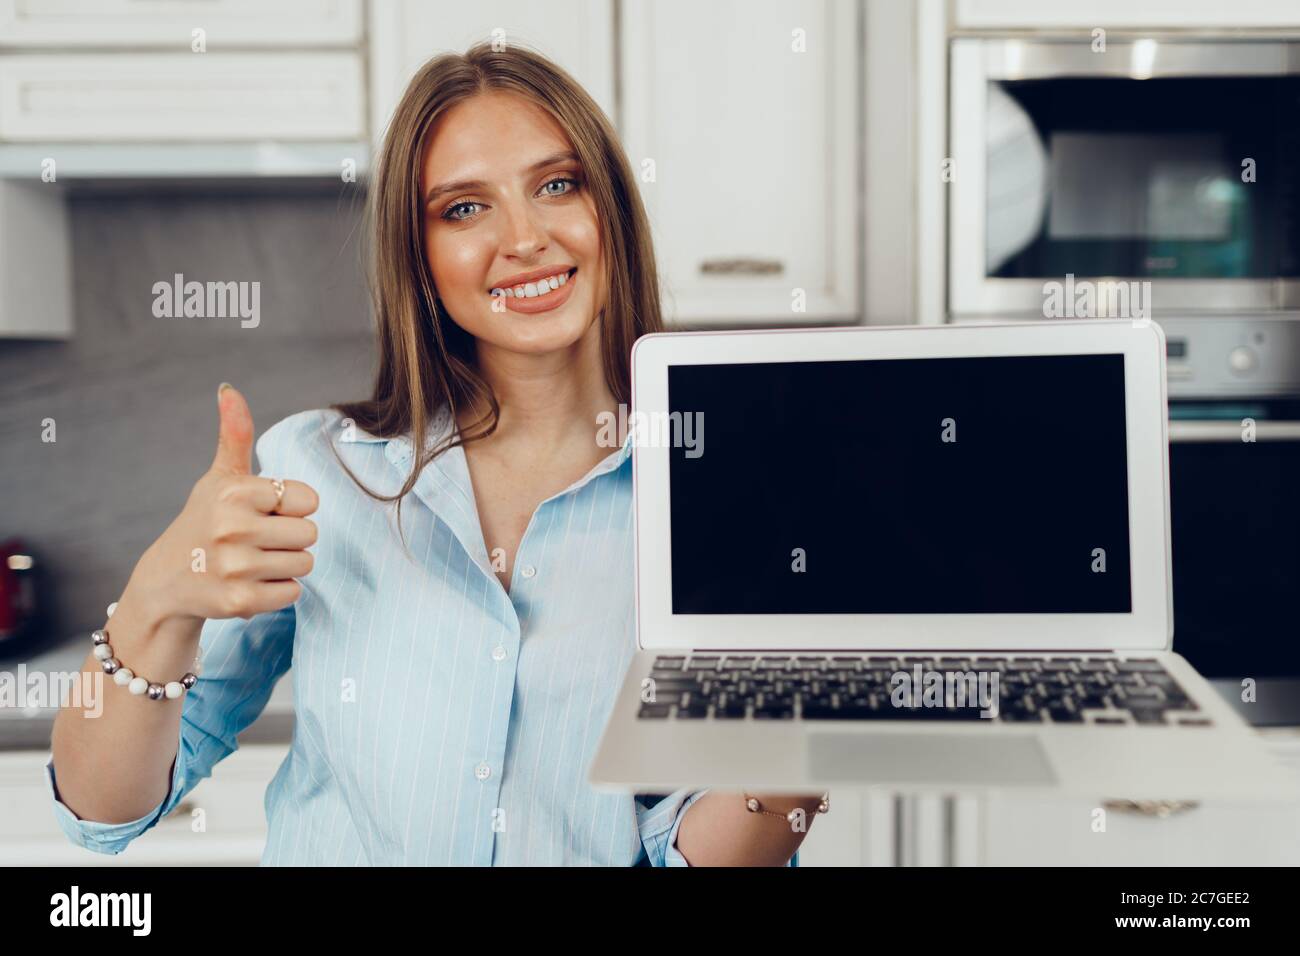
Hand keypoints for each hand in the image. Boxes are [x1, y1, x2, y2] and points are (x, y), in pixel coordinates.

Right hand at [127, 384, 319, 625]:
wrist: (167, 581)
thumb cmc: (205, 521)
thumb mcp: (218, 478)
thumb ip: (233, 435)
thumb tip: (228, 388)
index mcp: (234, 491)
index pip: (308, 499)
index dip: (291, 507)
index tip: (262, 512)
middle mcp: (232, 527)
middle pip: (310, 533)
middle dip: (290, 538)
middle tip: (256, 541)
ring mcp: (235, 567)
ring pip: (305, 563)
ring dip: (285, 565)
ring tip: (251, 561)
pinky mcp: (238, 601)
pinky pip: (293, 592)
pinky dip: (277, 591)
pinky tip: (248, 584)